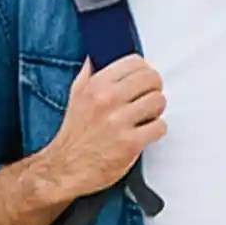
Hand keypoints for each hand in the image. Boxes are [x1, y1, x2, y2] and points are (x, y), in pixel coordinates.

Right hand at [38, 54, 166, 200]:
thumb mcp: (76, 96)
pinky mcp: (130, 142)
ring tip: (147, 116)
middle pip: (151, 79)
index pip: (135, 62)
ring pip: (158, 101)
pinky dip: (157, 130)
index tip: (143, 80)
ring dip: (157, 110)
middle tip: (148, 98)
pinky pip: (160, 126)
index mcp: (96, 86)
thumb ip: (89, 74)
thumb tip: (96, 56)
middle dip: (154, 88)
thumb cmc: (74, 134)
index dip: (144, 71)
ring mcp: (119, 121)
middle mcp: (107, 100)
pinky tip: (146, 132)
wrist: (65, 168)